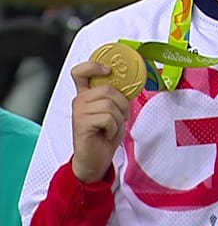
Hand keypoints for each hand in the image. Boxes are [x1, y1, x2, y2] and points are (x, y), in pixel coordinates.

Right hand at [70, 61, 131, 183]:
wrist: (95, 159)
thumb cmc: (104, 135)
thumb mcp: (114, 111)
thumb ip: (115, 96)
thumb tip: (130, 84)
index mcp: (86, 95)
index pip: (80, 71)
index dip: (94, 66)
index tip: (108, 70)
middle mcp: (80, 100)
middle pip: (107, 89)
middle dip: (122, 104)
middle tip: (119, 117)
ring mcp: (79, 112)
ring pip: (110, 104)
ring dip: (118, 119)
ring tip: (111, 127)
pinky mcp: (82, 124)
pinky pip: (108, 118)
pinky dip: (114, 128)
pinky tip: (106, 134)